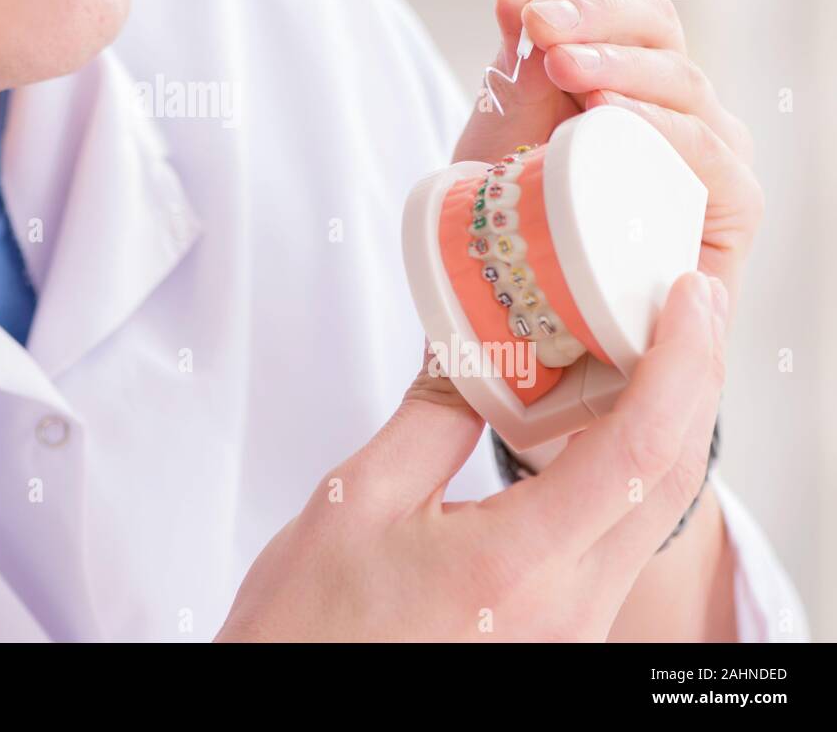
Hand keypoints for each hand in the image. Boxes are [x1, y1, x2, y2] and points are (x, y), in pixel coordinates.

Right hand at [215, 271, 726, 641]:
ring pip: (656, 510)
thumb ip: (428, 415)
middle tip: (685, 303)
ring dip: (666, 421)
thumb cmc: (313, 627)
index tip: (684, 299)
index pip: (638, 451)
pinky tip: (605, 423)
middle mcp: (569, 608)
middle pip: (672, 479)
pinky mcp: (561, 630)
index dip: (677, 363)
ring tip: (647, 347)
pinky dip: (631, 466)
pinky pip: (622, 536)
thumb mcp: (355, 499)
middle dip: (693, 379)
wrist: (298, 706)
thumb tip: (471, 344)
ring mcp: (572, 627)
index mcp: (517, 566)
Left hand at [453, 0, 762, 320]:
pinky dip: (663, 130)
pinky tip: (614, 114)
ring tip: (562, 61)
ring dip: (620, 60)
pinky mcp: (727, 206)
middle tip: (537, 17)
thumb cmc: (507, 222)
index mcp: (616, 53)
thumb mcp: (498, 131)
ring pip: (681, 76)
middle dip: (594, 5)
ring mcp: (703, 143)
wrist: (515, 325)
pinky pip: (710, 158)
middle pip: (655, 17)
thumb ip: (516, 64)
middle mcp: (668, 91)